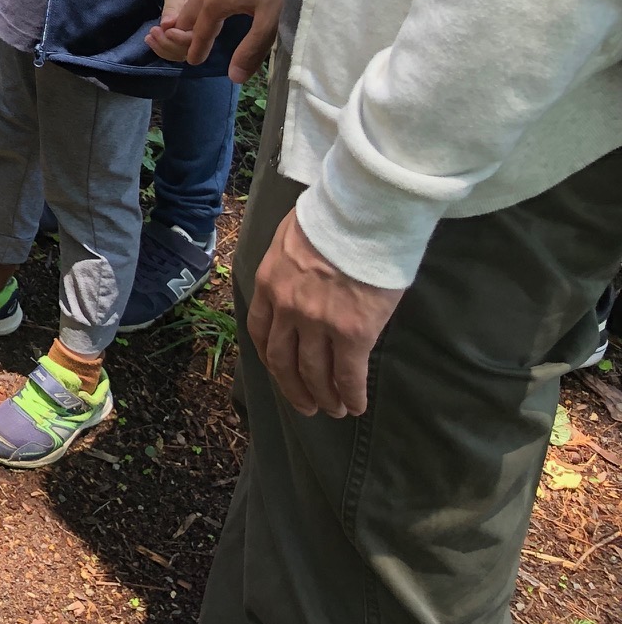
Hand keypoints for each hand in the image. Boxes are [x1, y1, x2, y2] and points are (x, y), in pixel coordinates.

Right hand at [144, 0, 281, 82]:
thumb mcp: (270, 21)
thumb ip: (252, 50)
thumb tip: (235, 77)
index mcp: (216, 2)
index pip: (201, 30)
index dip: (197, 47)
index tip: (193, 62)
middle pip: (192, 11)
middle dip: (186, 28)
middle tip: (183, 42)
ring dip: (195, 13)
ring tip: (196, 25)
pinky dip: (206, 1)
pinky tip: (217, 3)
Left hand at [144, 0, 201, 61]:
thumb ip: (172, 10)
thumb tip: (166, 24)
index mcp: (205, 22)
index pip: (197, 39)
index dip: (181, 39)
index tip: (167, 31)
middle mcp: (202, 35)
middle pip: (187, 50)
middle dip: (167, 44)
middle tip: (153, 30)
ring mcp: (194, 43)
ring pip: (180, 55)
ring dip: (162, 48)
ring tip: (149, 37)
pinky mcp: (184, 45)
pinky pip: (174, 54)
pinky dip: (161, 50)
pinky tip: (151, 41)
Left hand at [248, 208, 404, 416]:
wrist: (362, 213)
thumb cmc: (332, 218)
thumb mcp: (291, 239)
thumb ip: (290, 268)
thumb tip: (303, 281)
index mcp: (269, 283)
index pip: (261, 331)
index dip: (271, 358)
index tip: (281, 373)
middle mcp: (287, 308)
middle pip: (283, 361)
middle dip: (294, 388)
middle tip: (307, 406)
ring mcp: (318, 322)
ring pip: (314, 373)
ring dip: (323, 397)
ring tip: (335, 409)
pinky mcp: (353, 331)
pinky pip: (348, 374)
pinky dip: (351, 395)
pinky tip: (356, 405)